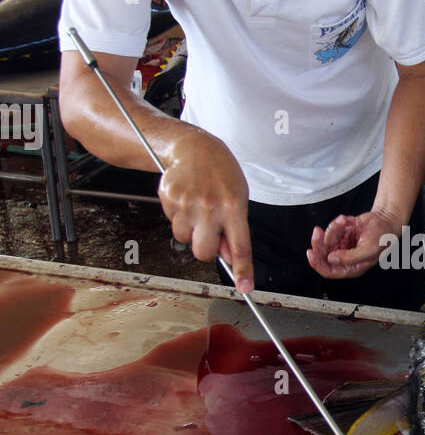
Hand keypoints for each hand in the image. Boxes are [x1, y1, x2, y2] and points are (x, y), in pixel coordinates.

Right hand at [158, 132, 253, 291]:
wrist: (193, 147)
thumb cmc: (221, 172)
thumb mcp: (238, 196)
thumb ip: (235, 227)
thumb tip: (230, 257)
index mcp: (233, 206)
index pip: (240, 246)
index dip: (243, 270)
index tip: (245, 287)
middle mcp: (210, 208)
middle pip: (204, 252)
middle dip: (206, 249)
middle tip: (209, 232)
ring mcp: (187, 204)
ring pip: (185, 239)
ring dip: (190, 231)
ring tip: (197, 207)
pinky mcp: (169, 200)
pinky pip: (172, 223)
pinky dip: (179, 216)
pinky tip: (186, 198)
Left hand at [307, 209, 399, 279]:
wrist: (386, 220)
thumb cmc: (382, 237)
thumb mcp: (369, 250)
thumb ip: (350, 257)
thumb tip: (332, 259)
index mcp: (351, 267)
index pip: (329, 271)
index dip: (318, 264)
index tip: (311, 253)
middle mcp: (344, 258)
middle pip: (323, 256)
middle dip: (319, 243)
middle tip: (317, 233)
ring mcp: (342, 245)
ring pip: (326, 240)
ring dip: (333, 228)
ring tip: (344, 221)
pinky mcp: (341, 234)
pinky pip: (332, 229)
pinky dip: (337, 222)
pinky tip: (346, 220)